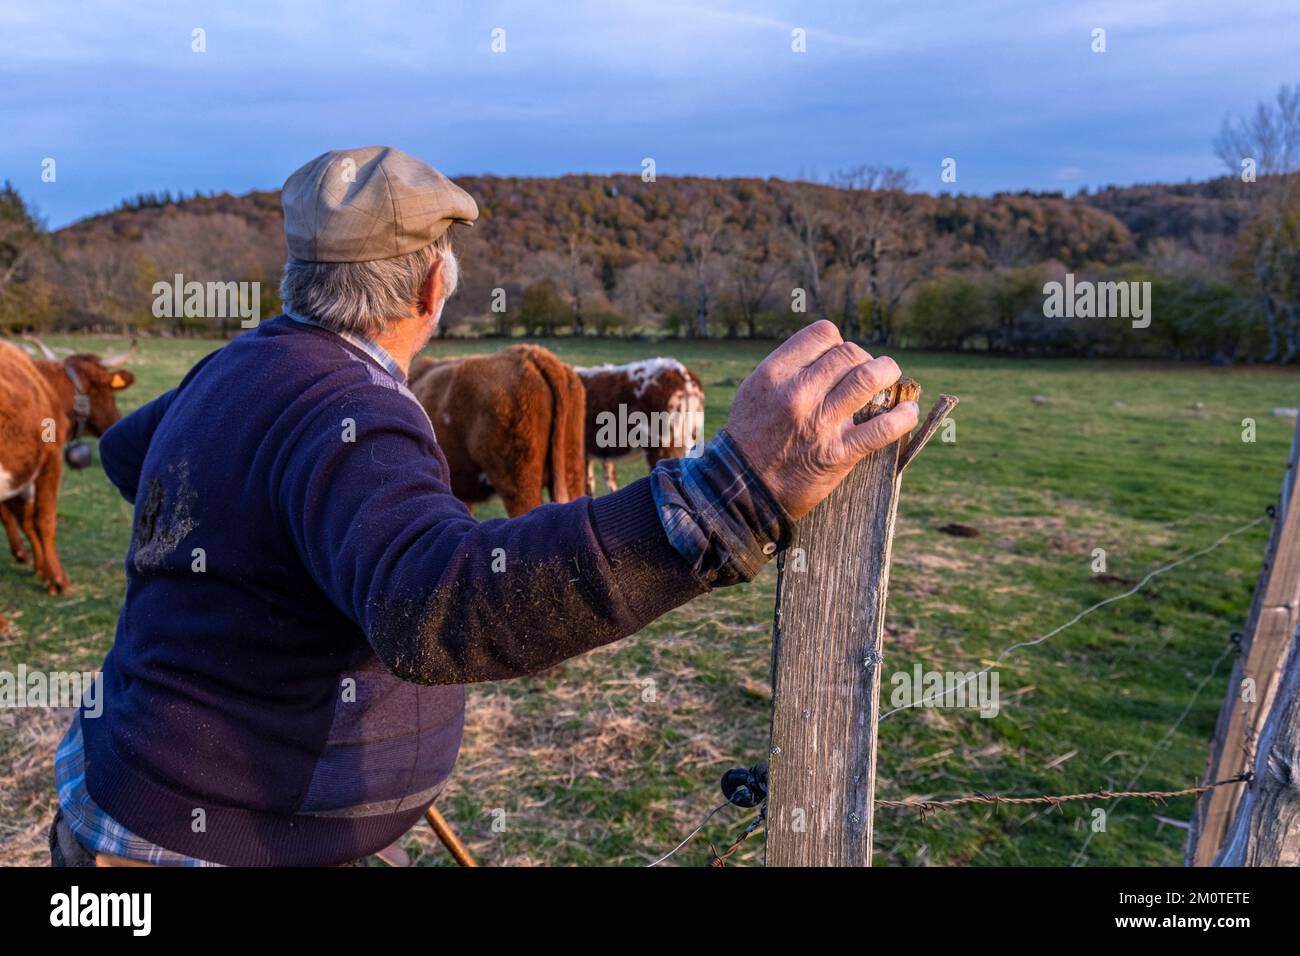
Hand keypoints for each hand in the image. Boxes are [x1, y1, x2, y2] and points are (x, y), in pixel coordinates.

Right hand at [725, 320, 919, 520]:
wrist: (743, 489)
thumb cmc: (750, 437)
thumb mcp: (756, 390)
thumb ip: (789, 368)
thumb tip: (829, 352)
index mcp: (775, 374)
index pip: (823, 334)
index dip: (838, 342)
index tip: (840, 358)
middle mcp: (798, 394)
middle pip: (849, 353)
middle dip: (865, 358)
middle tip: (868, 371)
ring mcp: (820, 424)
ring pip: (869, 378)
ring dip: (888, 374)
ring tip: (891, 378)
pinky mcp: (839, 454)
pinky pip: (883, 428)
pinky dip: (904, 417)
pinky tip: (908, 413)